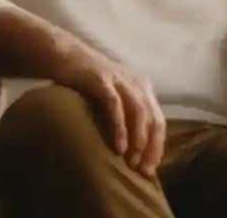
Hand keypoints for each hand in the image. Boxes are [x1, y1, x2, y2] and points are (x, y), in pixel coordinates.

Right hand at [54, 43, 164, 177]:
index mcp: (143, 88)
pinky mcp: (102, 80)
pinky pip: (115, 106)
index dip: (157, 146)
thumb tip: (135, 149)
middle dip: (151, 147)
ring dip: (138, 140)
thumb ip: (127, 114)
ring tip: (132, 161)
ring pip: (139, 112)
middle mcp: (136, 83)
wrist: (67, 55)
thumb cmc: (90, 82)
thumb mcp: (115, 95)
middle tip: (143, 170)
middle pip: (153, 118)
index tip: (150, 169)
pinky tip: (118, 147)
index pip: (159, 121)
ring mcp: (119, 80)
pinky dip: (119, 128)